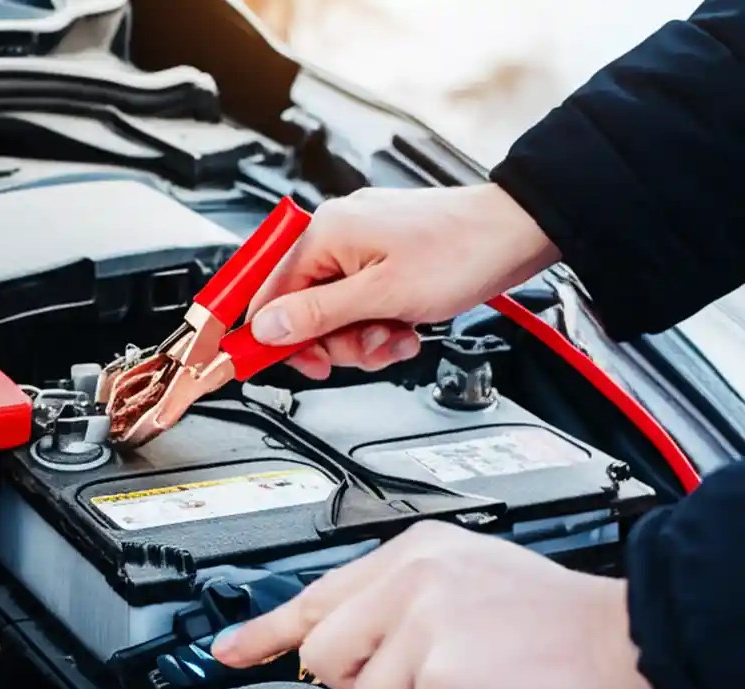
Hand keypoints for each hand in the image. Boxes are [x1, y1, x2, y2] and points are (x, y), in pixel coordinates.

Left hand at [211, 521, 664, 688]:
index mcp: (411, 552)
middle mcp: (408, 581)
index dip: (263, 629)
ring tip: (467, 686)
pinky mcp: (443, 679)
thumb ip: (399, 604)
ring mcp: (422, 628)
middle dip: (357, 684)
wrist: (623, 637)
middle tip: (419, 682)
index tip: (227, 651)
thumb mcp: (464, 581)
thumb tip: (341, 646)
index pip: (315, 594)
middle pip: (324, 655)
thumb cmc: (553, 619)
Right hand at [248, 184, 559, 378]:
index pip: (267, 293)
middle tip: (362, 350)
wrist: (518, 232)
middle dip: (333, 340)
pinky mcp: (383, 254)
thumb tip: (265, 328)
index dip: (267, 336)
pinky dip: (379, 321)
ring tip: (395, 336)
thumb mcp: (382, 297)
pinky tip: (404, 325)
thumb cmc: (462, 251)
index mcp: (324, 234)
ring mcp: (360, 243)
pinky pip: (360, 299)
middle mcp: (335, 232)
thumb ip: (317, 315)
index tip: (264, 365)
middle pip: (302, 308)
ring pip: (334, 311)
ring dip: (362, 336)